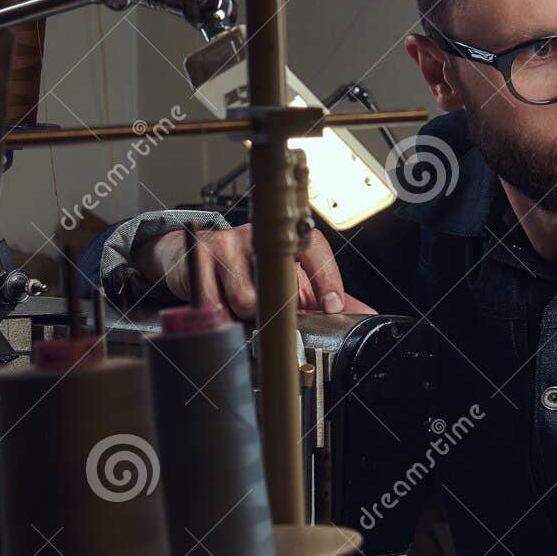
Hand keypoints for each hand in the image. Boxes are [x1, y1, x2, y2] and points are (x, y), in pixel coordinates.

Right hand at [132, 223, 375, 321]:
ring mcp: (226, 244)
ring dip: (244, 316)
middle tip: (275, 320)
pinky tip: (218, 307)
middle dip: (279, 310)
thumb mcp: (287, 280)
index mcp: (282, 238)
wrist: (189, 257)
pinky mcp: (198, 259)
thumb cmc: (244, 270)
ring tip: (239, 310)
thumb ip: (324, 296)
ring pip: (245, 298)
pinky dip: (219, 316)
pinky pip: (214, 304)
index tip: (333, 307)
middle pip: (279, 283)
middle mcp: (256, 235)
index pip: (313, 248)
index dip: (327, 277)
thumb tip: (367, 313)